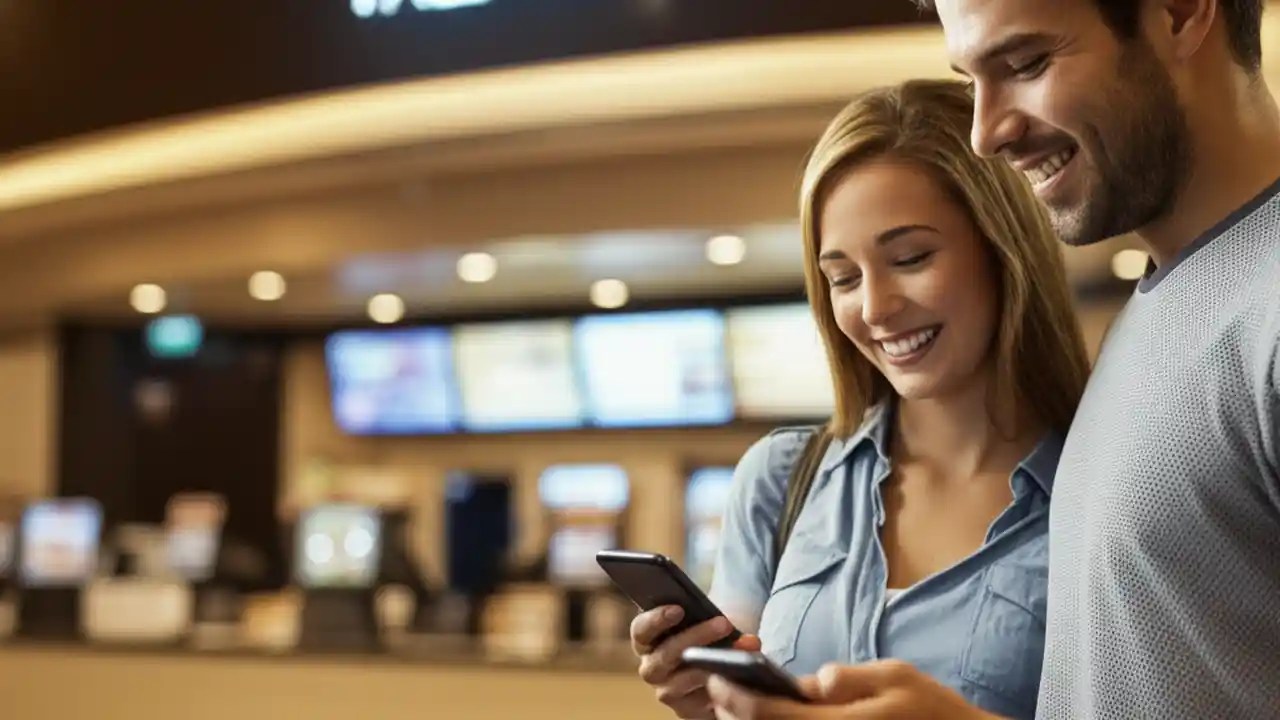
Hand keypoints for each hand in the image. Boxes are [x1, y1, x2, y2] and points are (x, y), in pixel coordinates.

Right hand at [631, 605, 761, 718]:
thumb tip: (749, 642)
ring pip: (677, 684)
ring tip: (730, 657)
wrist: (717, 662)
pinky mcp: (685, 711)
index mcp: (648, 640)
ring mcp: (666, 691)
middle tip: (723, 624)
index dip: (656, 619)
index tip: (679, 609)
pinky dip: (716, 692)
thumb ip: (723, 626)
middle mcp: (651, 667)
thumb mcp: (710, 623)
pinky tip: (731, 682)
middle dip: (694, 638)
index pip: (641, 630)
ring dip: (706, 668)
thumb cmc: (706, 636)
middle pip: (663, 657)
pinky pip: (697, 706)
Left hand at [706, 660, 1002, 719]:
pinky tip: (773, 717)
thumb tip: (811, 682)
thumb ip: (849, 678)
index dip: (733, 696)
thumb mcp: (895, 676)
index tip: (716, 677)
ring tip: (736, 706)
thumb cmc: (931, 709)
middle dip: (732, 713)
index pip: (766, 714)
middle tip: (717, 688)